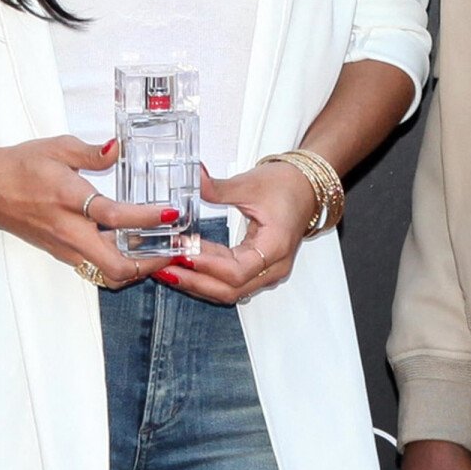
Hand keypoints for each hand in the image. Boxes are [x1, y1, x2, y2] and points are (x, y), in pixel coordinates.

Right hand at [0, 136, 174, 286]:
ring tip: (162, 251)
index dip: (146, 218)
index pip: (113, 216)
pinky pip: (95, 269)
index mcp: (68, 199)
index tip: (172, 213)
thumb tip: (119, 148)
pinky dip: (119, 265)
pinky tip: (136, 250)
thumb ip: (92, 152)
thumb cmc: (20, 165)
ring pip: (106, 275)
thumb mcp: (57, 147)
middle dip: (150, 262)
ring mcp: (64, 247)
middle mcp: (68, 231)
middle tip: (175, 248)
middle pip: (114, 265)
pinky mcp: (61, 254)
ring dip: (137, 268)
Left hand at [152, 160, 318, 304]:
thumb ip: (217, 187)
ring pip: (229, 292)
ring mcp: (267, 272)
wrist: (307, 188)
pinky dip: (207, 279)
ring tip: (168, 270)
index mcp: (275, 246)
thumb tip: (192, 177)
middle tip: (164, 267)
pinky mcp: (259, 271)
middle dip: (194, 281)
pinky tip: (186, 268)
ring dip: (197, 283)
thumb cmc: (286, 186)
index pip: (237, 270)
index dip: (207, 265)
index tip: (181, 253)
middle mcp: (273, 267)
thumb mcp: (249, 184)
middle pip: (230, 290)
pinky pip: (231, 285)